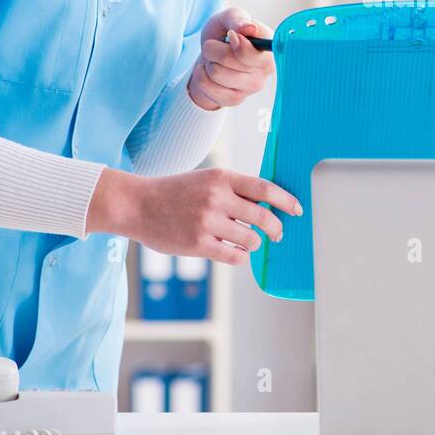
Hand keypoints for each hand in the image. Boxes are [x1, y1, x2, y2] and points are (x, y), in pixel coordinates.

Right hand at [89, 166, 302, 265]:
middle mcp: (216, 198)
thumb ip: (234, 189)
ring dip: (254, 243)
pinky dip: (241, 256)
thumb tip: (268, 204)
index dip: (286, 200)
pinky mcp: (198, 243)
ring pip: (250, 238)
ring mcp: (207, 221)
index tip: (297, 209)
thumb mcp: (206, 180)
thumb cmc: (175, 192)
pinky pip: (234, 255)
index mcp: (222, 178)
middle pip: (263, 216)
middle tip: (278, 233)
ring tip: (248, 242)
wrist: (137, 204)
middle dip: (276, 228)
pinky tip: (237, 253)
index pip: (265, 188)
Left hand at [188, 6, 273, 110]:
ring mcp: (253, 86)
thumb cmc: (223, 35)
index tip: (229, 35)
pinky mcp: (236, 99)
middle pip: (228, 59)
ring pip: (216, 72)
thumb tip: (250, 28)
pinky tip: (208, 72)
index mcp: (268, 47)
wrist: (211, 57)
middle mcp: (266, 68)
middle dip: (214, 49)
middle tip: (216, 46)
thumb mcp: (227, 19)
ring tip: (214, 60)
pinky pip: (208, 86)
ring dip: (208, 62)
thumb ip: (237, 19)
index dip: (236, 42)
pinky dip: (201, 76)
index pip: (252, 51)